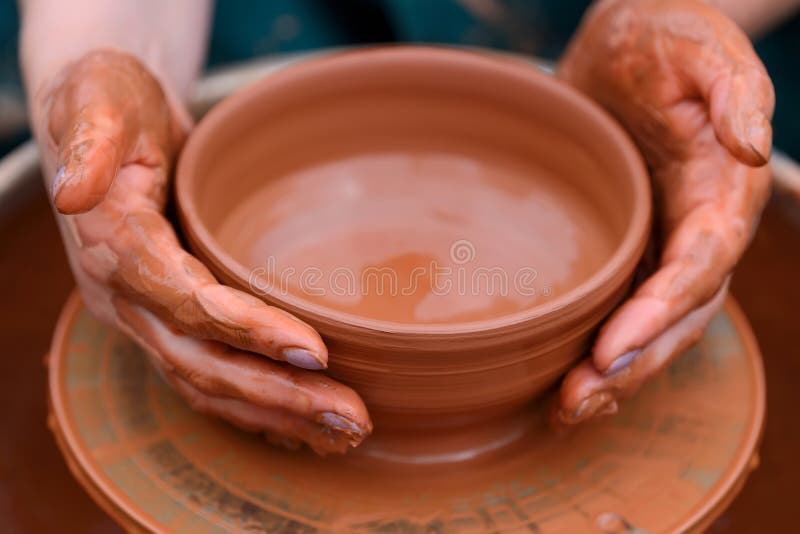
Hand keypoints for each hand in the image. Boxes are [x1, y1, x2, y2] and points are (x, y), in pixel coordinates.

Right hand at [37, 50, 371, 452]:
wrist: (105, 122)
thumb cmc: (114, 101)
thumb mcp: (101, 98)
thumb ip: (90, 138)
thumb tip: (74, 190)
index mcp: (115, 247)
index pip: (186, 302)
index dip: (247, 330)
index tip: (315, 350)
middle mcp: (125, 298)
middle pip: (203, 363)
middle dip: (277, 395)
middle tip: (351, 417)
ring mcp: (142, 318)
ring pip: (207, 384)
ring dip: (275, 414)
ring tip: (344, 433)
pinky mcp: (164, 323)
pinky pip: (207, 379)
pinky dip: (255, 408)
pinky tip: (301, 426)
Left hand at [554, 0, 773, 423]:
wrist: (622, 42)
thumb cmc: (663, 35)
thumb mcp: (700, 46)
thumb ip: (735, 94)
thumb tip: (756, 153)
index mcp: (723, 192)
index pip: (701, 266)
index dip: (662, 311)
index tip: (613, 346)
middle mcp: (698, 230)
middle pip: (679, 316)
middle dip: (636, 361)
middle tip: (583, 396)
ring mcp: (662, 243)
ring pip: (651, 327)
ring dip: (615, 372)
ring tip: (569, 408)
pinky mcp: (627, 247)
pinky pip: (620, 309)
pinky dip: (597, 349)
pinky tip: (564, 380)